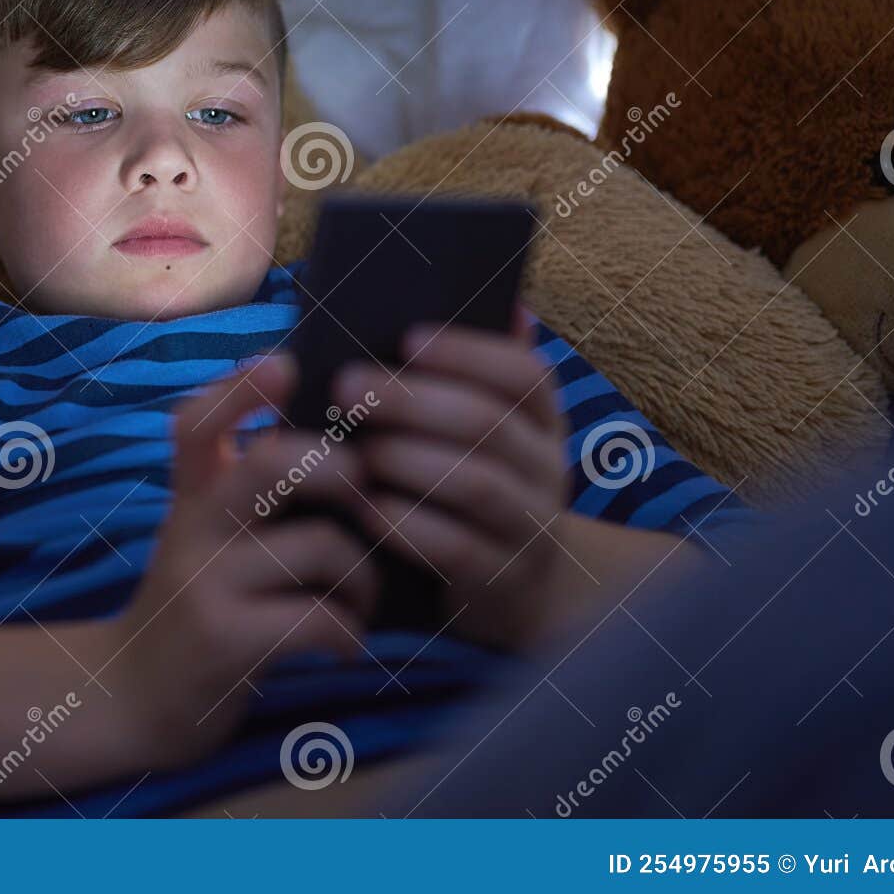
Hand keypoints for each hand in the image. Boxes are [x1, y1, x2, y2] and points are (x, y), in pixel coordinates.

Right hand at [107, 354, 379, 768]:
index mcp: (191, 494)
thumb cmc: (194, 605)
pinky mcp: (226, 641)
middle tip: (366, 500)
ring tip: (361, 598)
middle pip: (272, 463)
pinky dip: (351, 631)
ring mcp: (206, 583)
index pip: (198, 421)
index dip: (240, 388)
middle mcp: (193, 527)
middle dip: (342, 471)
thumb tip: (317, 425)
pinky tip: (345, 642)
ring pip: (320, 547)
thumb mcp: (203, 533)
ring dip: (364, 577)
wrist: (130, 697)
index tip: (285, 367)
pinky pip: (319, 618)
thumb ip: (241, 481)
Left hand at [331, 305, 569, 647]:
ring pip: (476, 484)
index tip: (405, 338)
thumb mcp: (481, 432)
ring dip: (406, 461)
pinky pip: (456, 547)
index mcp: (542, 419)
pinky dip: (405, 523)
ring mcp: (530, 527)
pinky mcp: (501, 579)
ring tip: (355, 450)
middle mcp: (547, 467)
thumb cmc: (470, 484)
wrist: (518, 590)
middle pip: (488, 423)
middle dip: (411, 401)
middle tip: (346, 388)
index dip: (467, 352)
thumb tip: (499, 303)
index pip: (524, 374)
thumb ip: (467, 378)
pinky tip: (364, 508)